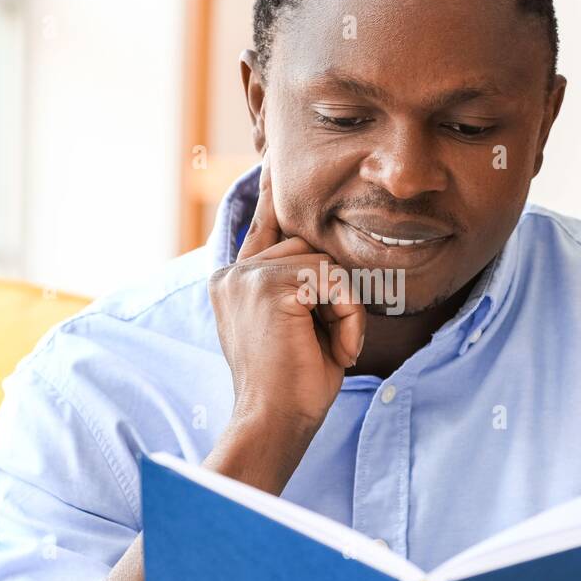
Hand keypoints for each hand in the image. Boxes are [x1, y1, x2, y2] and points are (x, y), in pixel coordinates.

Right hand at [209, 152, 366, 438]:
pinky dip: (348, 316)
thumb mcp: (297, 327)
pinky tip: (334, 349)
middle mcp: (233, 274)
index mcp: (232, 281)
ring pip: (325, 262)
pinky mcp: (270, 286)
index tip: (275, 156)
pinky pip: (335, 280)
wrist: (274, 424)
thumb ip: (299, 285)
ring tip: (328, 347)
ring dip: (344, 308)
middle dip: (333, 290)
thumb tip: (320, 249)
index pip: (262, 224)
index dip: (273, 190)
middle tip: (326, 340)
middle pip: (309, 244)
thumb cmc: (293, 387)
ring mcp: (248, 277)